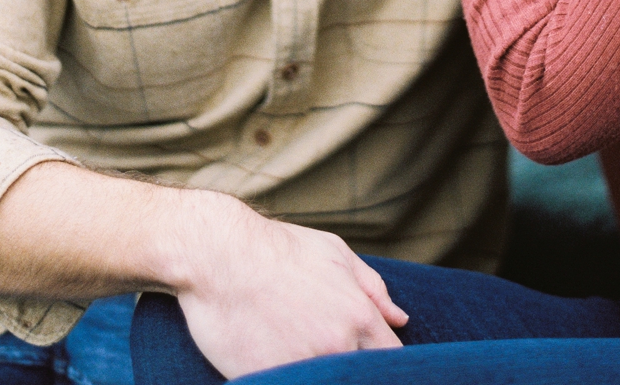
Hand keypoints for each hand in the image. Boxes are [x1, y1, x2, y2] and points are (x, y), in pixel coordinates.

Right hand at [171, 196, 406, 378]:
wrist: (219, 256)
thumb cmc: (277, 249)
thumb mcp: (333, 253)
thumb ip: (371, 287)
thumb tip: (400, 318)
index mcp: (359, 315)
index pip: (392, 359)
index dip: (384, 363)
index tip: (369, 360)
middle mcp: (338, 346)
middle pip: (366, 377)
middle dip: (355, 371)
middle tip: (331, 356)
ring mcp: (305, 368)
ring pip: (330, 383)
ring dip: (325, 376)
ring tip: (303, 353)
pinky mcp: (270, 380)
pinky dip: (291, 380)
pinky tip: (280, 365)